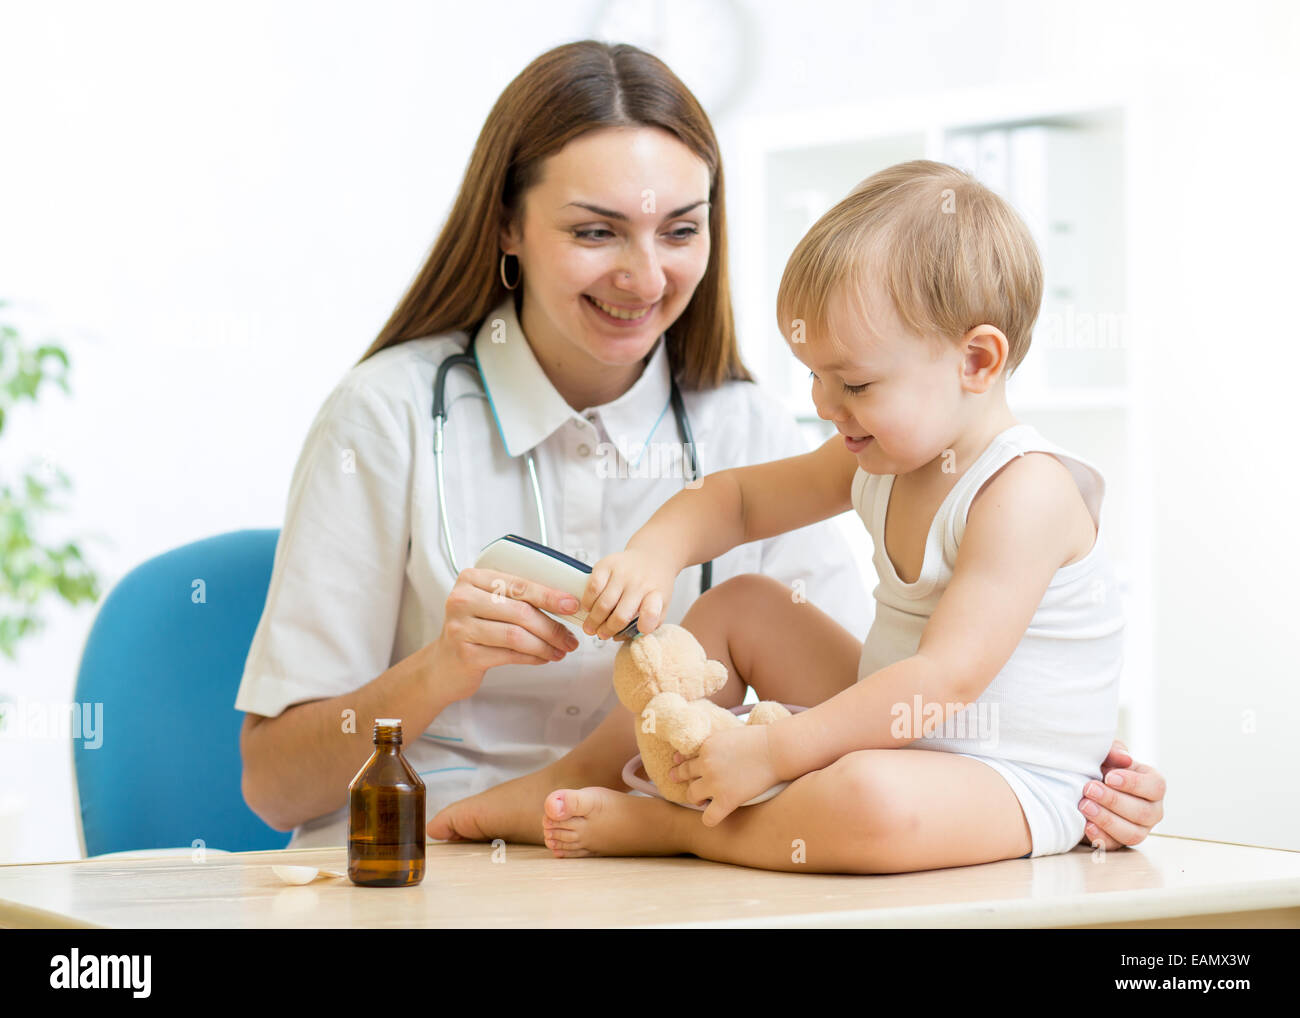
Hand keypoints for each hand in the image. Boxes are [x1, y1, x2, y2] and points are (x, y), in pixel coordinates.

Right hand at [430, 568, 581, 702]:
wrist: (443, 664)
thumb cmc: (473, 629)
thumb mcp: (488, 604)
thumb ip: (516, 598)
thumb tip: (563, 602)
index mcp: (471, 579)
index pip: (518, 584)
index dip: (549, 595)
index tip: (571, 605)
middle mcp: (462, 600)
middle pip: (520, 611)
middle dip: (552, 626)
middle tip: (570, 638)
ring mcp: (461, 627)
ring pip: (516, 635)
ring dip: (545, 645)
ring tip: (561, 650)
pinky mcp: (466, 654)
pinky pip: (510, 654)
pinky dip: (533, 657)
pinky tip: (544, 658)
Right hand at [579, 548, 677, 639]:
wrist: (652, 557)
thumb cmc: (654, 585)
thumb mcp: (661, 605)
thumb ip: (647, 624)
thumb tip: (619, 637)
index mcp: (656, 596)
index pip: (652, 613)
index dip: (644, 625)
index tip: (638, 630)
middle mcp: (639, 584)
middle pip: (620, 616)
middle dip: (607, 630)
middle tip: (601, 635)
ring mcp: (622, 573)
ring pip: (603, 604)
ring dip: (594, 620)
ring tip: (590, 627)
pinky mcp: (607, 565)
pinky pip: (593, 587)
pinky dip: (588, 601)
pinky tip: (589, 607)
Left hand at [669, 725, 779, 826]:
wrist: (777, 750)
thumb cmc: (760, 740)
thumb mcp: (730, 735)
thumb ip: (715, 744)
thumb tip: (708, 752)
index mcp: (706, 746)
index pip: (684, 758)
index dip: (684, 765)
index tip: (689, 771)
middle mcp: (706, 764)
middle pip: (683, 775)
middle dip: (685, 781)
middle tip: (693, 788)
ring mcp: (715, 782)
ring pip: (691, 795)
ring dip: (697, 799)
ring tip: (704, 801)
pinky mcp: (727, 799)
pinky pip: (708, 818)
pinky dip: (710, 819)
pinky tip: (715, 816)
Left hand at [1078, 739, 1166, 848]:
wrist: (1082, 787)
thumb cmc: (1101, 767)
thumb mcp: (1106, 755)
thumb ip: (1115, 751)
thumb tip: (1125, 757)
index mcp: (1153, 786)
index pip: (1155, 787)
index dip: (1133, 783)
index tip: (1109, 777)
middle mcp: (1152, 810)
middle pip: (1143, 812)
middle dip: (1114, 801)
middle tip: (1089, 789)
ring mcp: (1138, 829)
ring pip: (1132, 833)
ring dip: (1107, 820)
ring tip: (1084, 806)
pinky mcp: (1120, 842)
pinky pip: (1115, 845)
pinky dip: (1100, 837)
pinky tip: (1086, 825)